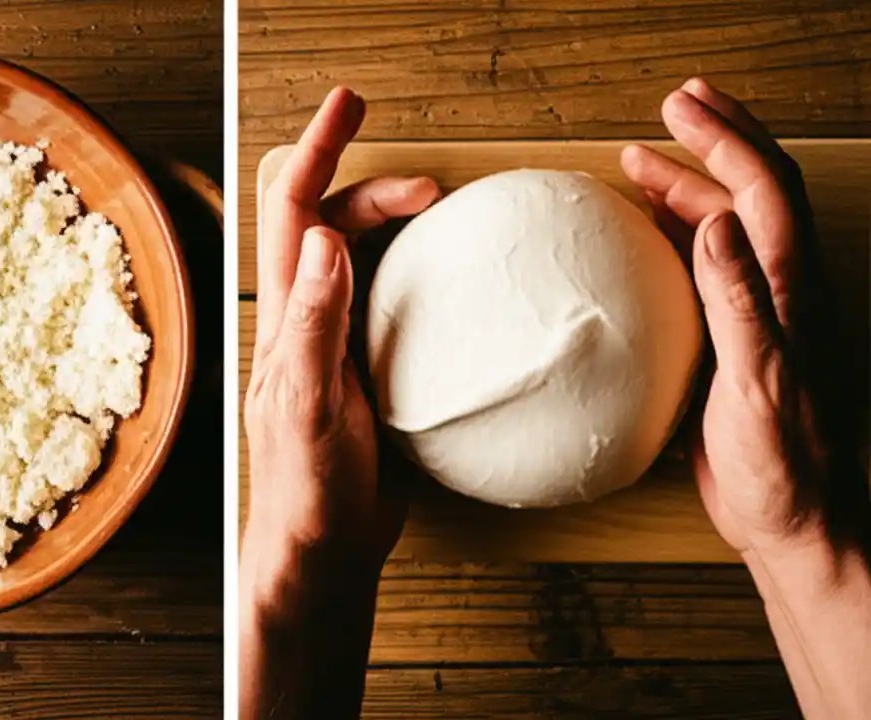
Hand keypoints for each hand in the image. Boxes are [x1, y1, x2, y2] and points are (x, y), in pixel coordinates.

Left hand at [244, 87, 436, 567]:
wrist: (322, 548)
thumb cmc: (306, 488)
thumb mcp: (308, 402)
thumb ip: (315, 322)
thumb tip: (328, 240)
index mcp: (286, 317)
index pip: (296, 213)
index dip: (319, 151)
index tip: (348, 105)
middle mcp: (306, 319)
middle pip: (331, 223)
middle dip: (372, 184)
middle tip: (433, 189)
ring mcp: (334, 341)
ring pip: (359, 256)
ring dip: (393, 223)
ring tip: (441, 214)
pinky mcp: (363, 368)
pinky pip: (386, 299)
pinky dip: (413, 271)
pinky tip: (445, 278)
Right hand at [620, 78, 844, 556]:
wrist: (793, 522)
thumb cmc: (783, 465)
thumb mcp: (760, 383)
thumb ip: (739, 304)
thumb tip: (715, 227)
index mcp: (792, 293)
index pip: (763, 193)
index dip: (725, 141)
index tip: (679, 108)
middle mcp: (780, 293)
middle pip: (754, 194)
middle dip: (716, 140)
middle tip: (674, 105)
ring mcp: (757, 315)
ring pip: (728, 228)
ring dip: (691, 185)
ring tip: (644, 160)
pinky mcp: (732, 343)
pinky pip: (704, 271)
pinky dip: (675, 238)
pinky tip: (646, 239)